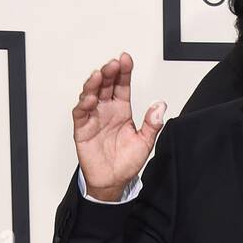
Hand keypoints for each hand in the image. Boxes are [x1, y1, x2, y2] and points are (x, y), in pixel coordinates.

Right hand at [72, 52, 166, 200]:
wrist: (113, 182)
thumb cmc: (126, 162)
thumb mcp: (145, 142)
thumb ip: (152, 124)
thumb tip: (161, 105)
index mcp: (122, 110)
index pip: (122, 85)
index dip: (124, 72)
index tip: (126, 59)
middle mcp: (107, 110)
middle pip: (105, 85)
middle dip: (108, 72)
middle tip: (114, 64)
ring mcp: (94, 117)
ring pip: (91, 94)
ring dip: (94, 83)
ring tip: (99, 74)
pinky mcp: (82, 128)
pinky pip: (81, 113)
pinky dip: (84, 103)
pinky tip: (90, 97)